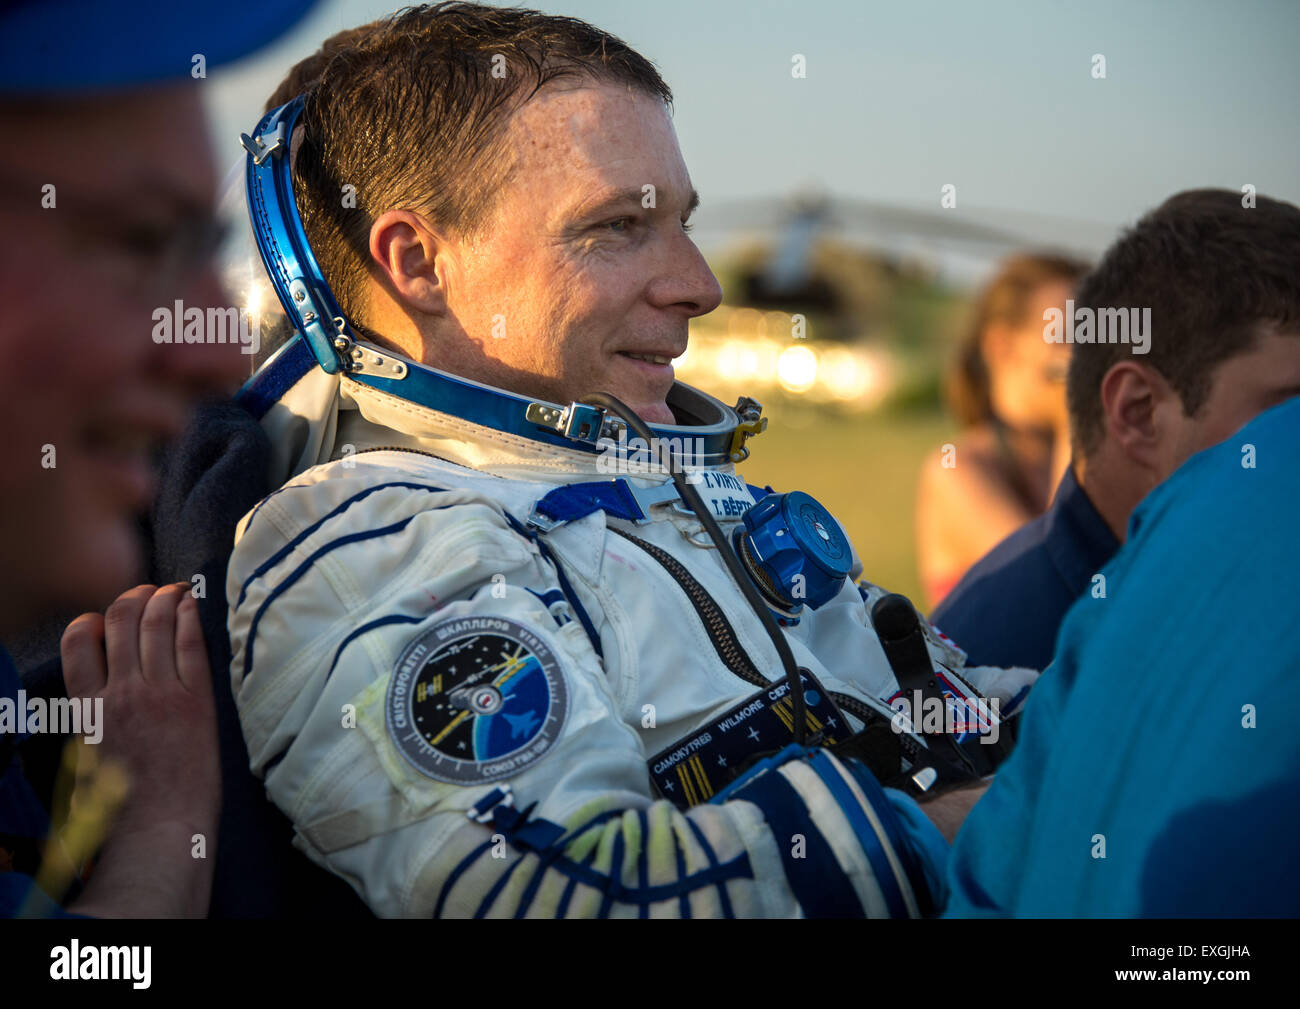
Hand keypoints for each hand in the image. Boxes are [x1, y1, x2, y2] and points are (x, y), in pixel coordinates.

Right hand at [59, 583, 219, 916]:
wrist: (161, 826)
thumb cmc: (121, 808)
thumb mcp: (86, 760)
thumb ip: (91, 722)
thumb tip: (96, 700)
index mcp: (88, 708)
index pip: (78, 642)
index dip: (91, 621)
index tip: (103, 619)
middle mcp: (122, 691)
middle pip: (121, 621)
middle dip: (132, 598)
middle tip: (144, 593)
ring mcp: (161, 692)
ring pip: (157, 624)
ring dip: (163, 597)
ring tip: (170, 590)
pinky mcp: (196, 699)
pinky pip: (191, 644)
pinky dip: (189, 616)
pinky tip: (190, 603)